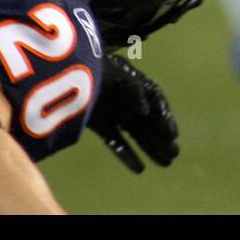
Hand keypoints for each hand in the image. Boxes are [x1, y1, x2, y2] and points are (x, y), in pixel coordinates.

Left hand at [87, 54, 178, 173]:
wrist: (65, 72)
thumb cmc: (96, 70)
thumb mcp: (120, 76)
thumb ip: (135, 93)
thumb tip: (147, 113)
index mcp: (135, 82)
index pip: (156, 102)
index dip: (165, 118)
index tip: (173, 135)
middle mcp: (127, 98)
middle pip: (149, 121)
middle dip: (162, 137)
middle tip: (174, 155)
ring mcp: (114, 112)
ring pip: (137, 133)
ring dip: (150, 147)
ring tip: (165, 163)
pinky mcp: (100, 125)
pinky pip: (117, 142)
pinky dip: (127, 155)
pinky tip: (139, 169)